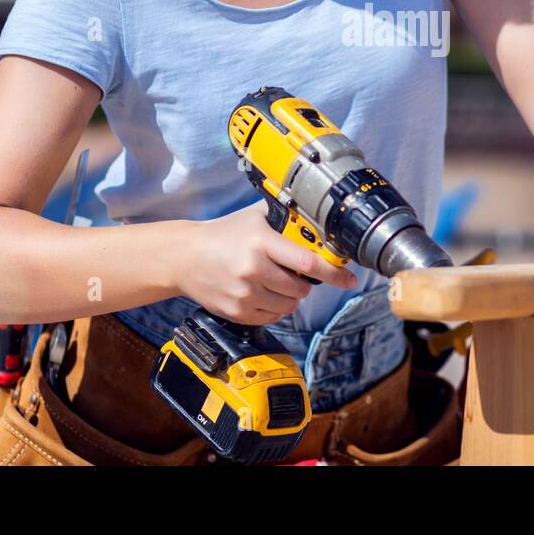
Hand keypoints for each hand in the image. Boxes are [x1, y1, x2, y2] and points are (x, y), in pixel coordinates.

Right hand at [182, 202, 358, 324]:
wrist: (184, 257)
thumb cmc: (223, 234)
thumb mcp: (254, 217)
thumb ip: (284, 219)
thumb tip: (319, 220)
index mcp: (261, 243)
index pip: (307, 262)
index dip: (333, 273)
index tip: (349, 279)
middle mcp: (254, 270)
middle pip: (301, 288)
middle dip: (305, 283)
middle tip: (295, 273)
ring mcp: (245, 294)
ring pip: (289, 306)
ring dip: (291, 297)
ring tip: (276, 282)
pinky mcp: (237, 312)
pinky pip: (272, 317)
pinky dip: (275, 308)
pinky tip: (263, 293)